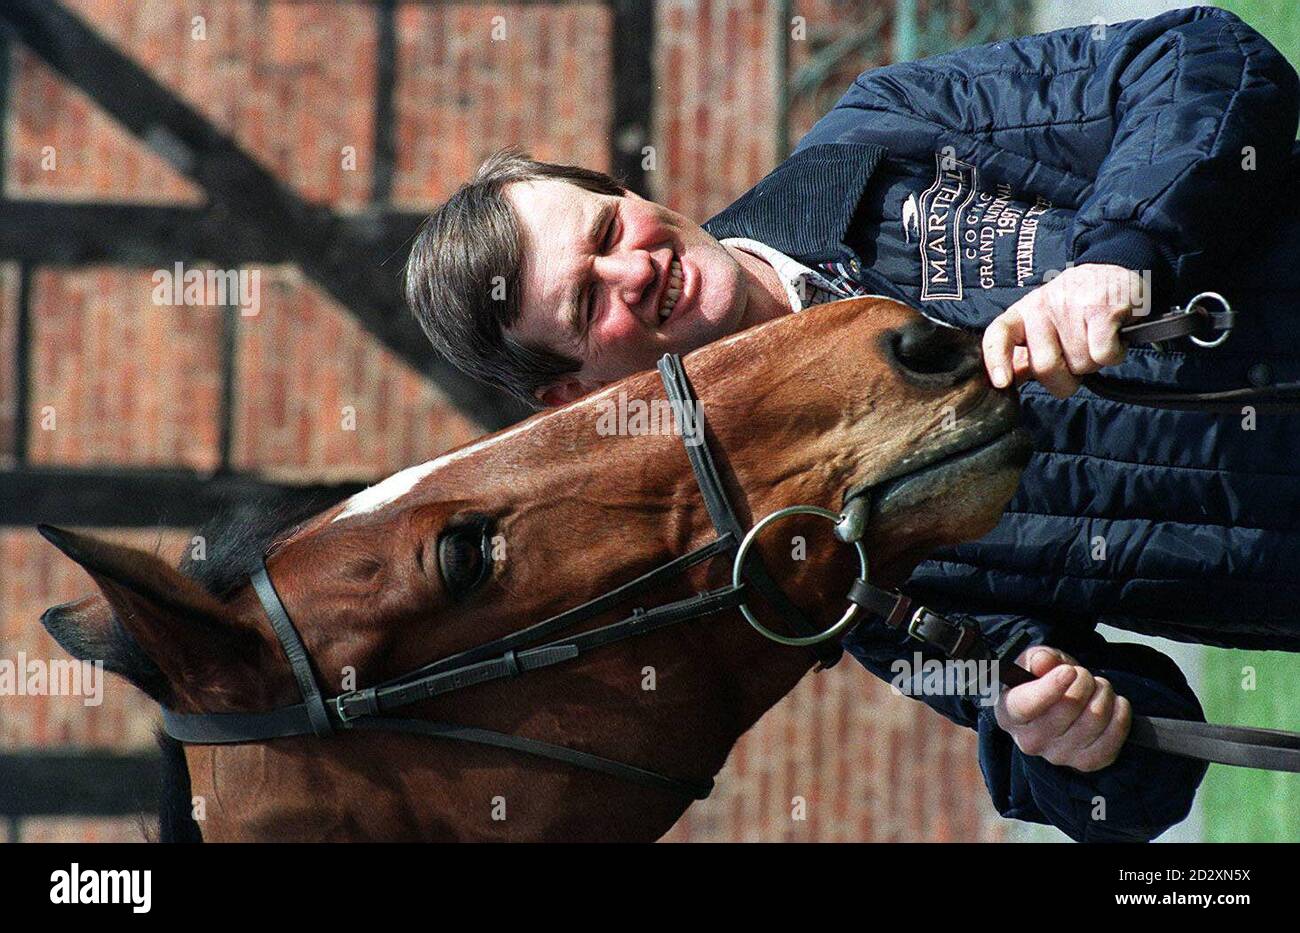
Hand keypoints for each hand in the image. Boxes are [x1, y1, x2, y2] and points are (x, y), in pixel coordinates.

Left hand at [983, 264, 1144, 397]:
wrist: (1119, 274)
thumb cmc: (1077, 310)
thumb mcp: (1044, 326)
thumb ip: (1026, 354)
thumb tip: (1007, 382)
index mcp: (1023, 313)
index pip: (998, 334)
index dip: (997, 360)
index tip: (1002, 382)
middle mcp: (1042, 306)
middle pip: (1046, 366)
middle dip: (1066, 379)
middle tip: (1077, 360)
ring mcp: (1072, 305)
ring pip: (1080, 365)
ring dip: (1093, 363)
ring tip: (1096, 339)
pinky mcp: (1103, 309)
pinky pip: (1103, 355)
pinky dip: (1114, 355)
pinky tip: (1114, 337)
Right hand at [995, 646, 1131, 771]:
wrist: (1057, 707)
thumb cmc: (1042, 683)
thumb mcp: (1034, 662)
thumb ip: (1037, 658)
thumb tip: (1043, 662)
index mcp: (1009, 713)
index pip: (1026, 706)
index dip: (1050, 688)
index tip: (1068, 671)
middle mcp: (1030, 740)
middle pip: (1069, 706)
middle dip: (1084, 680)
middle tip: (1083, 675)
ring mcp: (1058, 755)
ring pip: (1095, 718)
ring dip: (1103, 694)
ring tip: (1097, 688)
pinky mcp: (1085, 762)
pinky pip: (1113, 739)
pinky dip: (1120, 715)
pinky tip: (1114, 704)